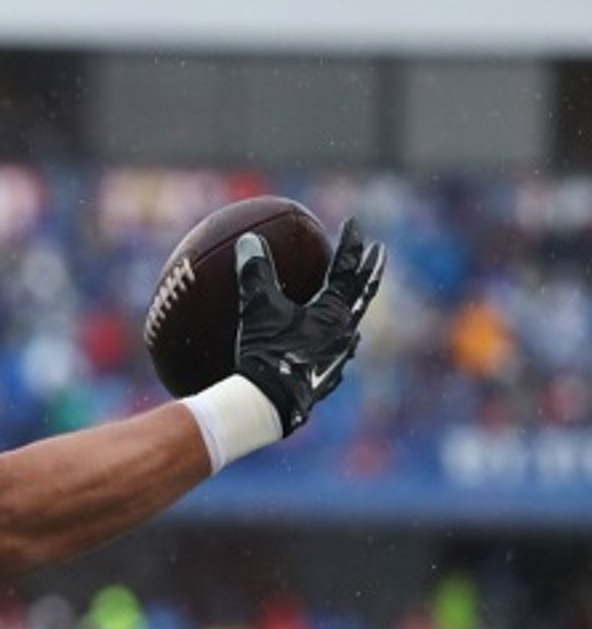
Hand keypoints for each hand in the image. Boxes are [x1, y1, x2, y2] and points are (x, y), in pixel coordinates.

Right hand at [233, 218, 386, 433]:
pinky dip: (328, 341)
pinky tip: (319, 346)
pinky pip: (332, 353)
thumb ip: (255, 273)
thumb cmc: (267, 353)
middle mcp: (345, 335)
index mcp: (334, 313)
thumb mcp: (257, 309)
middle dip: (370, 272)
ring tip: (350, 304)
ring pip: (351, 327)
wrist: (269, 404)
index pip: (347, 271)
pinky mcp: (325, 380)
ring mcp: (338, 360)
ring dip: (352, 310)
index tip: (354, 224)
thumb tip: (250, 238)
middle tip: (379, 253)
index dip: (351, 245)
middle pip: (363, 296)